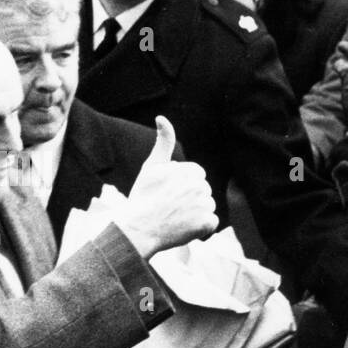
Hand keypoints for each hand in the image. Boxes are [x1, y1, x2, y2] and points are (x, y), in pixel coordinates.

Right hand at [120, 117, 217, 257]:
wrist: (137, 230)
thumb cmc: (143, 198)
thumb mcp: (151, 166)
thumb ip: (163, 142)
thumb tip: (162, 117)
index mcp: (188, 170)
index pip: (196, 175)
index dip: (182, 185)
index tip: (167, 193)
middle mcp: (198, 185)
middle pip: (203, 190)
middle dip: (191, 198)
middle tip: (169, 207)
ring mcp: (203, 205)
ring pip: (207, 206)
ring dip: (196, 213)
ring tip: (175, 219)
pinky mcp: (206, 223)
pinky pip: (211, 224)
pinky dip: (201, 229)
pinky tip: (184, 229)